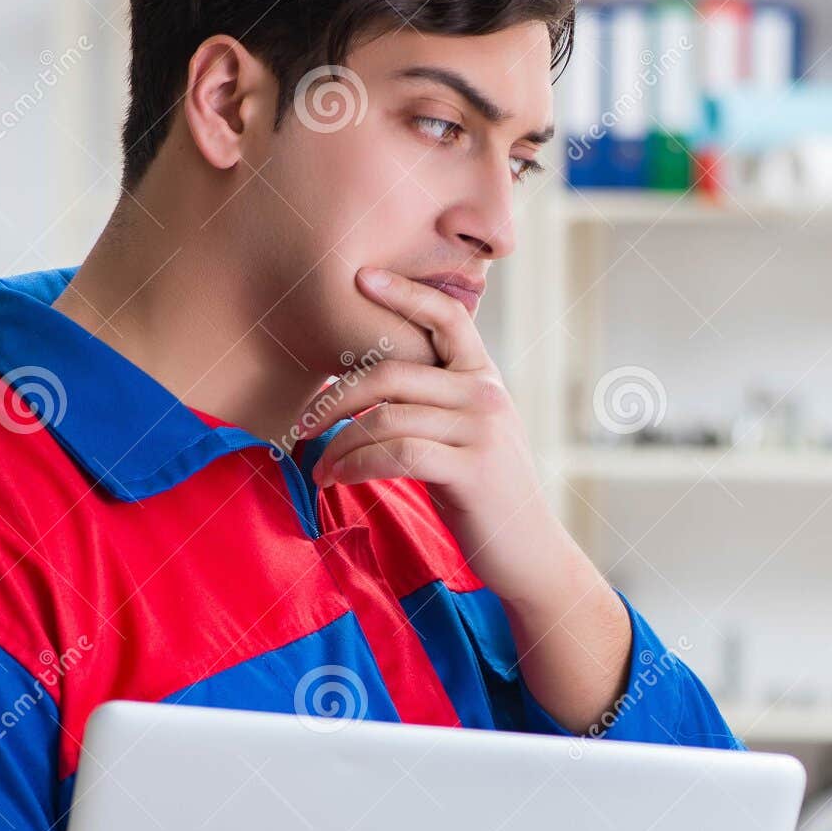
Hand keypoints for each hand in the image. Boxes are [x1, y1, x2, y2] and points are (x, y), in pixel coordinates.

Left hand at [293, 266, 563, 606]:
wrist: (529, 552)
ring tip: (319, 468)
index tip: (362, 277)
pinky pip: (395, 454)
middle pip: (391, 374)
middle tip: (302, 423)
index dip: (405, 292)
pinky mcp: (471, 470)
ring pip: (386, 418)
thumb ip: (434, 403)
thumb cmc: (485, 495)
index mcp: (483, 378)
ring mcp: (481, 431)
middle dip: (335, 397)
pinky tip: (337, 478)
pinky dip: (354, 466)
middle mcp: (486, 395)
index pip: (447, 316)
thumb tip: (367, 386)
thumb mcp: (466, 435)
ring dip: (338, 445)